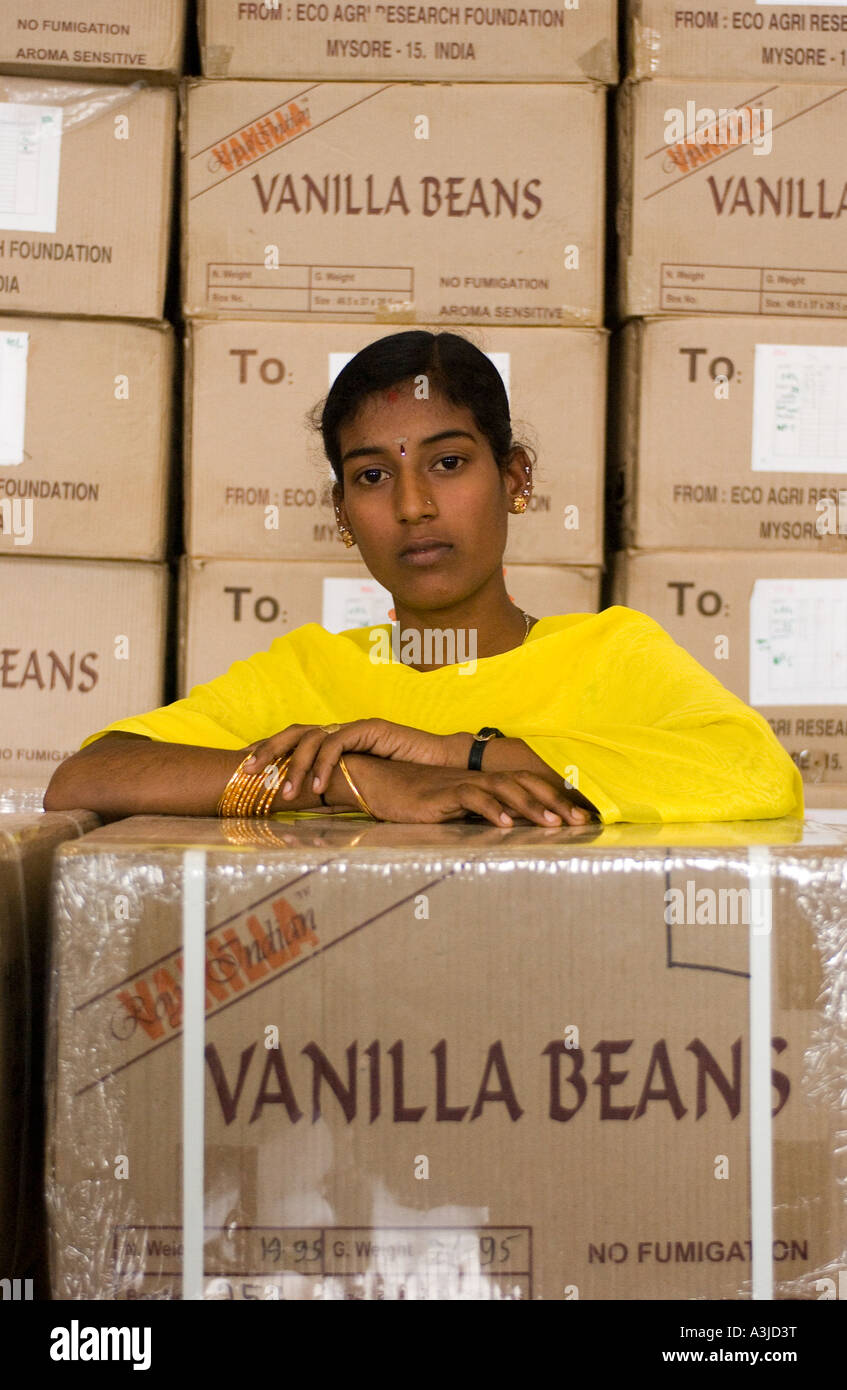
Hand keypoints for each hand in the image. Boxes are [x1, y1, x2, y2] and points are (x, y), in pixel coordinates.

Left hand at [242, 720, 455, 801]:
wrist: (443, 766)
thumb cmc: (405, 781)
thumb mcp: (360, 789)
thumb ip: (335, 793)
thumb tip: (306, 810)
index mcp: (333, 742)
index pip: (292, 742)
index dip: (267, 752)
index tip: (242, 770)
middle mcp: (339, 730)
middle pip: (293, 732)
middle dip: (268, 750)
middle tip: (247, 773)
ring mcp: (354, 727)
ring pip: (312, 737)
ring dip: (295, 766)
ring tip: (286, 793)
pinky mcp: (370, 728)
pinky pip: (338, 742)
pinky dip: (323, 764)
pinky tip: (317, 787)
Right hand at [347, 758, 594, 827]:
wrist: (377, 781)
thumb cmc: (415, 799)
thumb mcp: (453, 810)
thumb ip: (480, 815)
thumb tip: (511, 828)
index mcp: (483, 782)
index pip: (527, 784)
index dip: (554, 798)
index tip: (579, 817)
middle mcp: (477, 779)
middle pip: (524, 783)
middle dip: (555, 802)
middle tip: (580, 822)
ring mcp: (460, 784)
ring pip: (504, 789)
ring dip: (531, 806)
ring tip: (552, 825)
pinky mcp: (441, 794)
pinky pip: (470, 798)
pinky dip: (490, 809)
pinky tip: (505, 824)